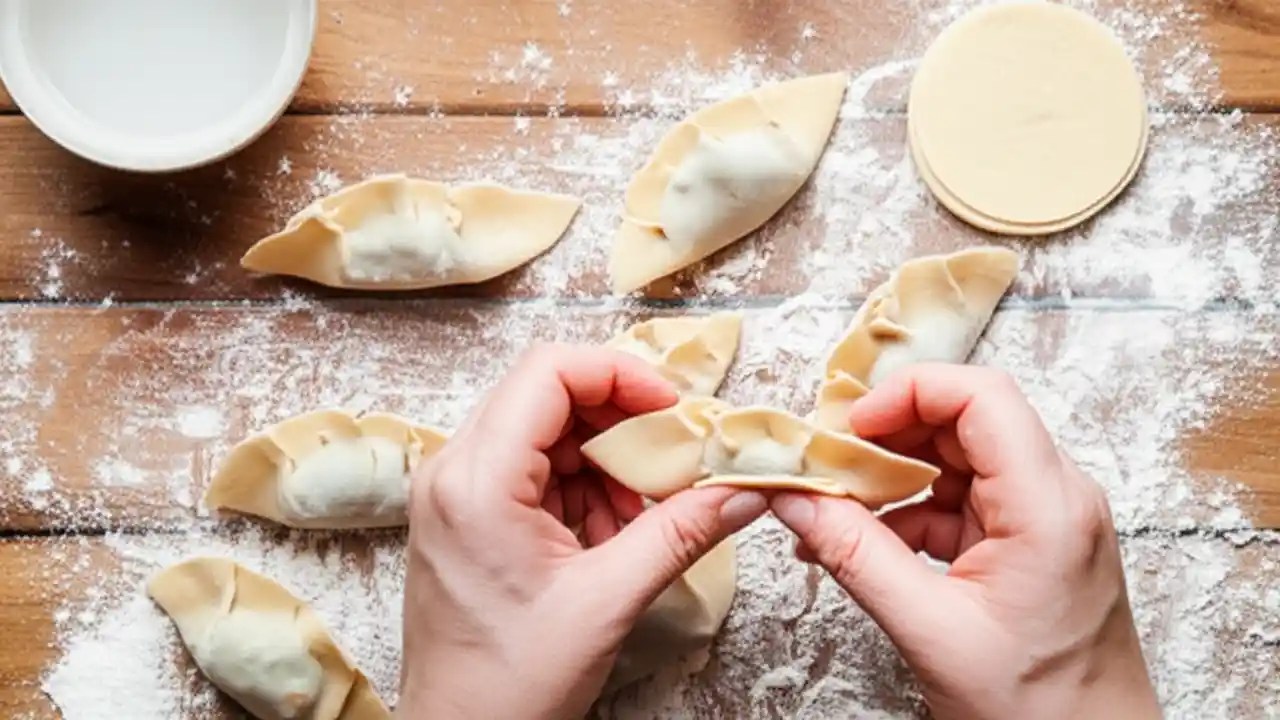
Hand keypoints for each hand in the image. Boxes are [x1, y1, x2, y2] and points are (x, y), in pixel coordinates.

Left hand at [398, 344, 766, 719]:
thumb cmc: (509, 684)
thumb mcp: (609, 600)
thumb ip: (681, 532)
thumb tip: (743, 488)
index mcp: (476, 481)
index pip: (549, 372)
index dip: (620, 374)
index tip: (673, 407)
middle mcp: (453, 472)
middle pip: (548, 395)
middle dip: (621, 421)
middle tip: (674, 456)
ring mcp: (455, 492)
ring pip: (546, 432)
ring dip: (607, 460)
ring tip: (644, 514)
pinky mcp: (467, 514)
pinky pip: (535, 470)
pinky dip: (584, 488)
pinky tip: (615, 533)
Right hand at [771, 365, 1159, 719]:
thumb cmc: (1040, 710)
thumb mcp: (930, 630)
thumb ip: (855, 557)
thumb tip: (796, 500)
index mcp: (1049, 508)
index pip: (982, 398)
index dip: (908, 394)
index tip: (849, 424)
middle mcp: (1057, 499)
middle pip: (966, 422)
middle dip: (888, 434)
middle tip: (827, 461)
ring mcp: (1045, 519)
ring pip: (958, 460)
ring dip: (892, 476)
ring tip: (833, 508)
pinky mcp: (1028, 543)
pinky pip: (960, 502)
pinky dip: (907, 514)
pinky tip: (862, 542)